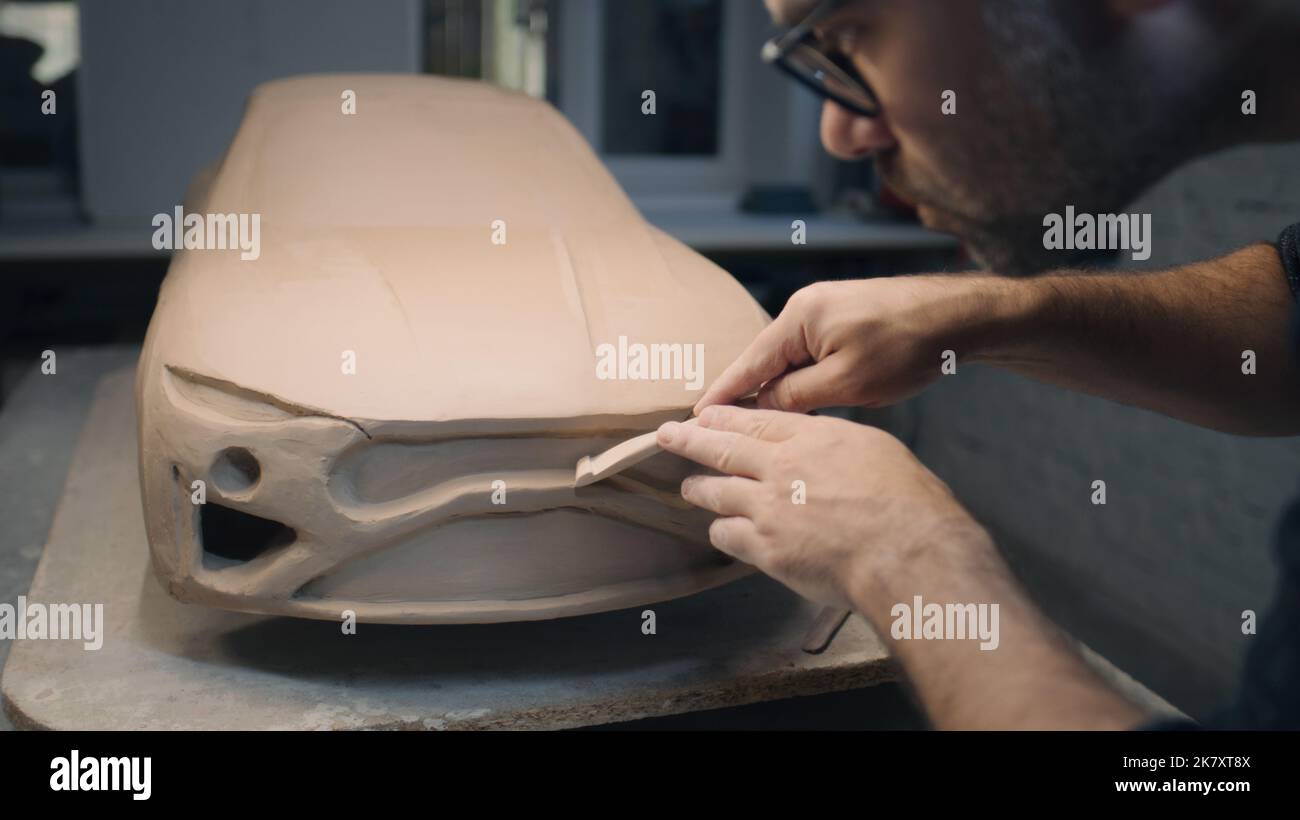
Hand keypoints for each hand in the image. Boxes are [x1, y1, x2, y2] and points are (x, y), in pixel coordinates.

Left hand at [656, 405, 993, 612]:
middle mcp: (782, 467)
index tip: (705, 413)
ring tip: (689, 488)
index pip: (756, 419)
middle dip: (689, 439)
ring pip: (716, 491)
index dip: (725, 416)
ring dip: (699, 489)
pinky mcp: (766, 548)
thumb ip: (837, 446)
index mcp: (812, 437)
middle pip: (723, 447)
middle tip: (667, 435)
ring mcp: (769, 508)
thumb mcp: (876, 451)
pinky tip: (720, 531)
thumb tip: (820, 450)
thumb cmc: (908, 503)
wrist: (907, 550)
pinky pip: (727, 534)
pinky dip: (721, 531)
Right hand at [696, 275, 1014, 414]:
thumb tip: (761, 408)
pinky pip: (810, 355)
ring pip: (789, 361)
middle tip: (716, 430)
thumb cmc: (908, 347)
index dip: (722, 394)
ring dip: (776, 391)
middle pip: (764, 361)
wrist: (960, 316)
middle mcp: (806, 309)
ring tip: (752, 425)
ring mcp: (827, 312)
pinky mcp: (846, 320)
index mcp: (799, 318)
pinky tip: (797, 402)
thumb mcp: (847, 382)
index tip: (695, 418)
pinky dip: (800, 379)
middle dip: (744, 395)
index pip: (748, 363)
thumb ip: (796, 396)